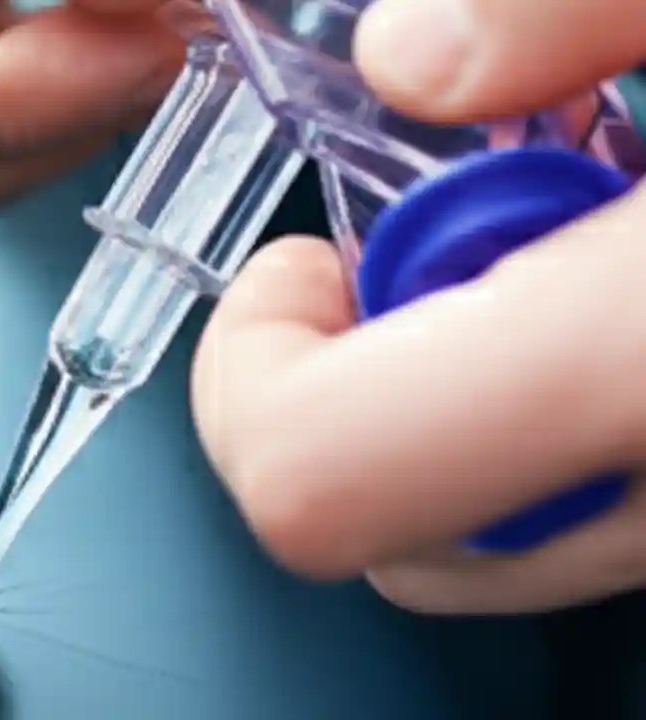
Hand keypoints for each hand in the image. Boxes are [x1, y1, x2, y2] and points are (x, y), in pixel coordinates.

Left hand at [189, 0, 645, 614]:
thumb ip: (571, 1)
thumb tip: (415, 55)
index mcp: (639, 364)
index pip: (315, 478)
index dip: (250, 374)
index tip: (299, 274)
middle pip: (371, 528)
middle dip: (359, 380)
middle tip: (449, 255)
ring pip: (465, 538)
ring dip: (449, 403)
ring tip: (546, 268)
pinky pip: (557, 517)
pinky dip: (530, 425)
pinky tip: (595, 305)